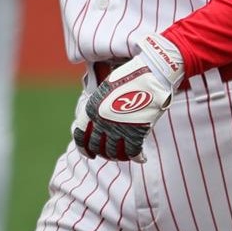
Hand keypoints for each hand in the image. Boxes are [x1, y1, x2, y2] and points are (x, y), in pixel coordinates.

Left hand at [72, 33, 185, 162]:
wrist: (152, 72)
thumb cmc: (131, 75)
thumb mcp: (107, 88)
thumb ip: (100, 106)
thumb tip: (99, 120)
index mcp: (91, 108)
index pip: (79, 136)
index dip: (83, 148)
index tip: (89, 154)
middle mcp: (101, 121)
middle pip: (97, 147)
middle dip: (103, 153)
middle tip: (110, 155)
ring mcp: (118, 128)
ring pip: (114, 152)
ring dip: (119, 156)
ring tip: (125, 155)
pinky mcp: (136, 133)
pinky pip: (133, 153)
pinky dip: (138, 157)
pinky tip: (142, 157)